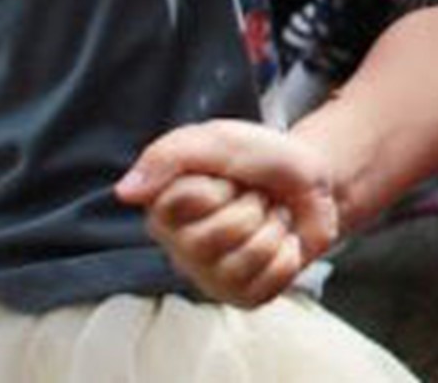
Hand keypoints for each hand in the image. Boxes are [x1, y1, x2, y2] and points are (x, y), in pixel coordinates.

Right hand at [115, 120, 339, 305]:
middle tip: (255, 198)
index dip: (221, 185)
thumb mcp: (218, 140)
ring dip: (274, 228)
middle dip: (253, 206)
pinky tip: (281, 243)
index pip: (188, 203)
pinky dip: (289, 254)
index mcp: (164, 211)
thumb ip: (168, 156)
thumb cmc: (259, 159)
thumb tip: (125, 192)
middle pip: (224, 232)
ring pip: (250, 257)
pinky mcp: (245, 296)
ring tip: (269, 218)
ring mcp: (212, 278)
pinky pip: (272, 280)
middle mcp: (181, 250)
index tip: (226, 178)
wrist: (313, 180)